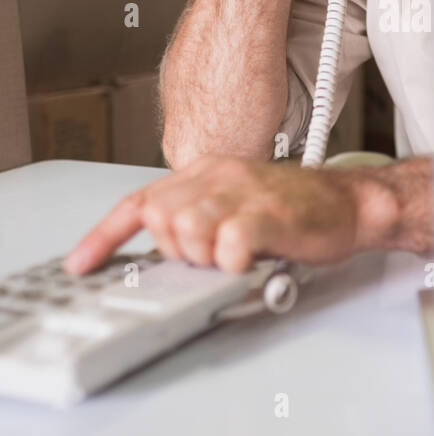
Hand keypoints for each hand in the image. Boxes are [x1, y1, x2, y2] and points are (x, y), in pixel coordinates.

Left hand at [63, 157, 393, 275]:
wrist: (350, 205)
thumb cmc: (296, 211)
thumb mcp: (235, 205)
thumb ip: (198, 219)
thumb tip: (165, 252)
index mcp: (206, 171)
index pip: (140, 201)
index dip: (104, 236)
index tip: (81, 264)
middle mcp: (220, 176)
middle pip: (159, 219)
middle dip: (174, 250)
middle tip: (208, 257)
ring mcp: (245, 194)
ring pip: (187, 230)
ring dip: (203, 258)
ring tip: (231, 259)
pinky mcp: (269, 216)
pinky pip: (228, 245)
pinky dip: (232, 264)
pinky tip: (248, 262)